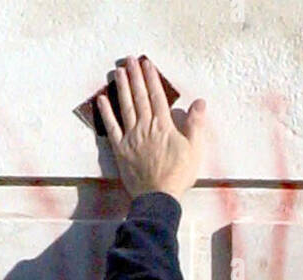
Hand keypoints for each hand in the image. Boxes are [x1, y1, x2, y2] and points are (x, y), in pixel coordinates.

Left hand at [97, 54, 206, 199]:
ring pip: (125, 107)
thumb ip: (196, 125)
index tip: (146, 63)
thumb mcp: (194, 150)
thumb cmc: (178, 176)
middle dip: (134, 76)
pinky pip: (112, 128)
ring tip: (118, 72)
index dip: (151, 78)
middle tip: (129, 59)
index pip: (157, 96)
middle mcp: (145, 127)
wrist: (158, 197)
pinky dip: (106, 113)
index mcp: (163, 126)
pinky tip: (102, 99)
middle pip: (139, 97)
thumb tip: (200, 102)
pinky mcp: (121, 150)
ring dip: (121, 88)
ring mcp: (131, 137)